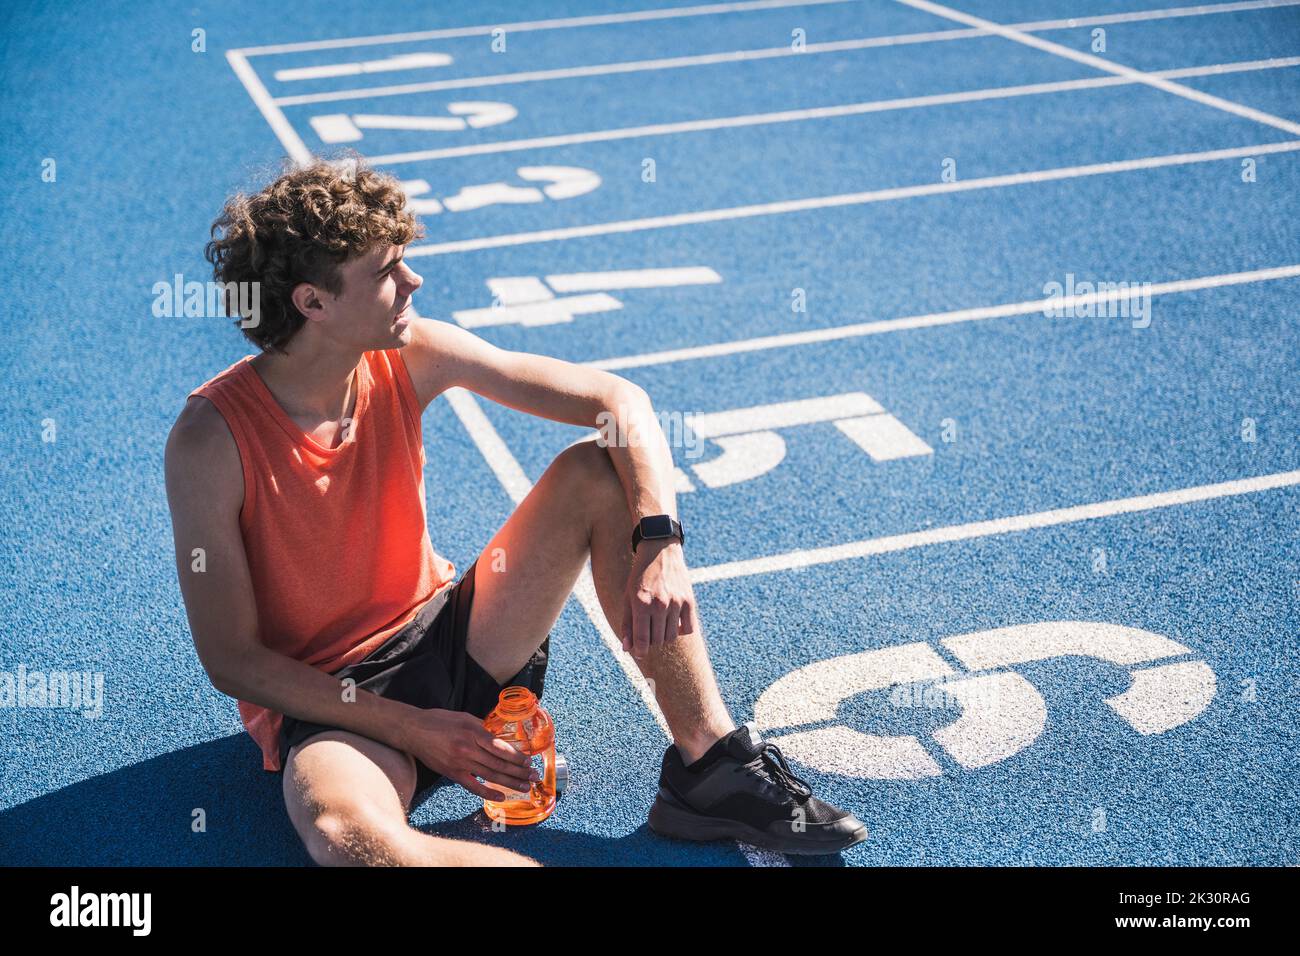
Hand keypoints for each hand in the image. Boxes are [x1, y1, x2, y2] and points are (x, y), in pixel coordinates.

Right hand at [399, 708, 537, 800]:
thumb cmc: (439, 721)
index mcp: (473, 732)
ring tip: (525, 786)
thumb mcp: (464, 717)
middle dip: (519, 771)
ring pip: (490, 775)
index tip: (529, 760)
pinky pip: (473, 786)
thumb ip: (483, 728)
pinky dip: (488, 792)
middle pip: (499, 763)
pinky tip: (501, 795)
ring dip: (510, 782)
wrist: (413, 730)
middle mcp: (468, 748)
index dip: (517, 756)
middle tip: (534, 775)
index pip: (501, 747)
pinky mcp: (452, 773)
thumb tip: (500, 737)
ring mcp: (460, 763)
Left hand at [621, 539, 695, 658]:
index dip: (640, 651)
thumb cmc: (640, 576)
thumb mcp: (628, 597)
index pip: (642, 639)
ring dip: (664, 636)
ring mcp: (676, 603)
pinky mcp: (689, 601)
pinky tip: (672, 622)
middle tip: (648, 633)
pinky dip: (680, 630)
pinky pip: (687, 629)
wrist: (660, 552)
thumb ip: (627, 624)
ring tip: (658, 626)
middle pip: (657, 640)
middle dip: (650, 642)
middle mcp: (660, 604)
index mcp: (641, 604)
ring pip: (671, 636)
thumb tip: (627, 649)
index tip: (639, 654)